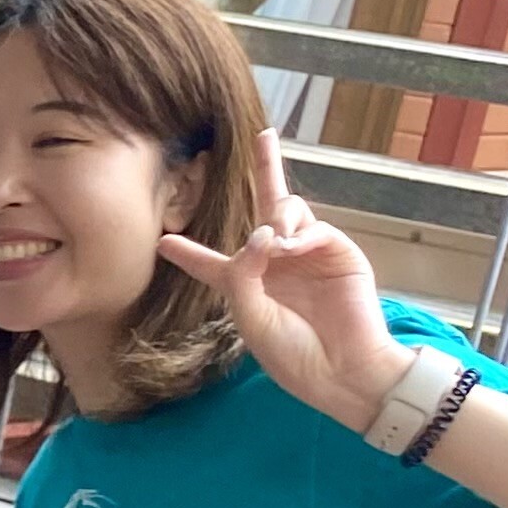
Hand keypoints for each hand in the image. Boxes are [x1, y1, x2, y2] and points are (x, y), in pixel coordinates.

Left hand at [157, 130, 405, 430]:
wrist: (344, 373)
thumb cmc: (293, 353)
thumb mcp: (250, 315)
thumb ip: (244, 271)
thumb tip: (263, 231)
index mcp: (247, 286)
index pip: (212, 263)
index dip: (189, 252)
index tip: (164, 242)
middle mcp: (277, 264)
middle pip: (265, 210)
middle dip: (266, 170)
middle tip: (263, 135)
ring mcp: (310, 256)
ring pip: (288, 211)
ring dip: (276, 218)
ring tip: (276, 245)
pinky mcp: (340, 255)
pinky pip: (314, 228)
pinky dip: (300, 233)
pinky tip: (291, 247)